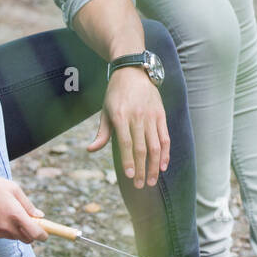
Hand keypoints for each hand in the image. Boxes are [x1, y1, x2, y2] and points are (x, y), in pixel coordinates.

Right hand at [0, 176, 47, 241]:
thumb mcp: (14, 190)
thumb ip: (28, 205)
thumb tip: (40, 215)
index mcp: (16, 215)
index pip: (36, 234)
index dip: (43, 235)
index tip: (45, 232)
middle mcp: (7, 227)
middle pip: (27, 239)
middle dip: (31, 233)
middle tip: (29, 221)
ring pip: (14, 237)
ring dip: (17, 230)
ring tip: (9, 214)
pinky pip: (2, 235)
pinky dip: (5, 229)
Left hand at [86, 67, 170, 188]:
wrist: (133, 71)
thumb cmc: (116, 93)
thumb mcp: (105, 110)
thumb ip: (102, 132)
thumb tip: (91, 150)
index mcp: (121, 116)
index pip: (125, 143)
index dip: (128, 160)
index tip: (130, 176)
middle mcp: (137, 116)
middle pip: (141, 147)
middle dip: (142, 169)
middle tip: (140, 185)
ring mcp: (151, 116)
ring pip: (155, 145)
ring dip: (155, 166)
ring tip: (152, 181)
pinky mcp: (161, 115)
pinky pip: (165, 137)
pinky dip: (165, 153)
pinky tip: (163, 165)